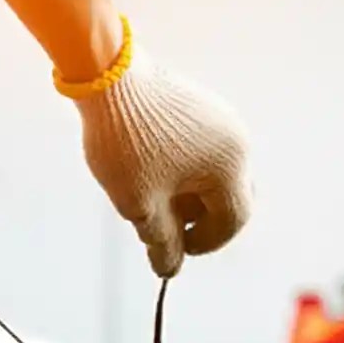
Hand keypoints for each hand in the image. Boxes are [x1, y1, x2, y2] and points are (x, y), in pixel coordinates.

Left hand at [74, 48, 252, 276]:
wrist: (107, 73)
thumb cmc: (125, 141)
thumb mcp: (139, 202)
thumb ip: (160, 241)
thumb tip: (169, 269)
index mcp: (230, 166)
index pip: (232, 220)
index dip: (203, 243)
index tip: (172, 248)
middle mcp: (236, 141)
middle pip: (228, 197)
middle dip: (197, 218)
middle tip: (162, 223)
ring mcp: (222, 119)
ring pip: (214, 173)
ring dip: (188, 194)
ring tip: (148, 193)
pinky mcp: (202, 106)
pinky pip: (203, 150)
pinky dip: (184, 169)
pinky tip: (148, 166)